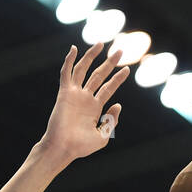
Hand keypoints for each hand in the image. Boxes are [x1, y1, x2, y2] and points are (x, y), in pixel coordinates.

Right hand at [39, 43, 128, 162]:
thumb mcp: (103, 136)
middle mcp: (85, 98)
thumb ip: (112, 120)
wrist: (64, 148)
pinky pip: (66, 73)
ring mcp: (74, 94)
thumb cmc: (81, 147)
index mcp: (94, 108)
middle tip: (120, 51)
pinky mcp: (64, 93)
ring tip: (101, 43)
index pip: (108, 88)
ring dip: (91, 56)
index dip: (118, 78)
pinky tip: (74, 49)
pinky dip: (69, 61)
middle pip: (99, 75)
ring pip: (83, 70)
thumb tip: (118, 104)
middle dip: (109, 63)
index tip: (127, 69)